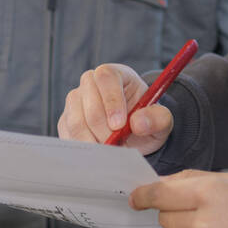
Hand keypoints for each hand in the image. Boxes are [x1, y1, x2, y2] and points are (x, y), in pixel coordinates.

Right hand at [57, 63, 172, 154]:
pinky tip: (98, 153)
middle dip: (105, 131)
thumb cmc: (146, 120)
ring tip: (111, 150)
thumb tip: (138, 123)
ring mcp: (75, 100)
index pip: (106, 77)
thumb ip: (156, 118)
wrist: (133, 134)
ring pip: (76, 122)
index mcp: (115, 74)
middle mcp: (90, 82)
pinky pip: (68, 135)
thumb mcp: (161, 120)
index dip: (111, 101)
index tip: (120, 125)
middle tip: (118, 146)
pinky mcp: (66, 119)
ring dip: (94, 142)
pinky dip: (83, 148)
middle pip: (90, 105)